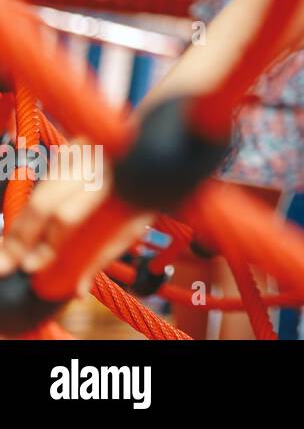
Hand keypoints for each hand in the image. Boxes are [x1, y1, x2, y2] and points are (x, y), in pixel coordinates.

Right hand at [0, 141, 153, 299]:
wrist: (151, 155)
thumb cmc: (141, 195)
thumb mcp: (131, 226)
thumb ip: (101, 255)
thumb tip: (76, 290)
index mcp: (115, 186)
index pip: (68, 218)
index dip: (47, 245)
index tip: (31, 266)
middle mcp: (96, 165)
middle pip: (44, 203)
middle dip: (21, 238)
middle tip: (5, 265)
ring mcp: (82, 152)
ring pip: (40, 192)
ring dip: (20, 225)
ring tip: (6, 253)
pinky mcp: (71, 149)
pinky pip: (44, 182)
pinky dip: (30, 208)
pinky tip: (18, 231)